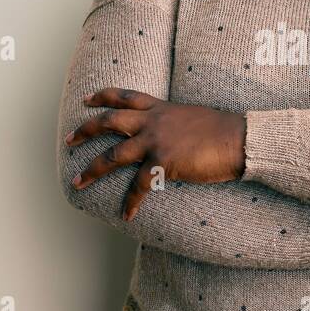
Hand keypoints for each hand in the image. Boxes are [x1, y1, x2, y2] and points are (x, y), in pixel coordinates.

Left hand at [64, 88, 246, 219]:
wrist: (241, 139)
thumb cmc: (225, 131)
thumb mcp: (194, 117)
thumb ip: (176, 122)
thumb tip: (171, 133)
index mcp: (161, 108)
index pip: (125, 96)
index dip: (102, 97)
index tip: (86, 100)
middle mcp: (153, 121)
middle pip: (109, 121)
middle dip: (85, 131)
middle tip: (69, 141)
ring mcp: (156, 142)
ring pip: (113, 155)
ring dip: (92, 170)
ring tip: (78, 182)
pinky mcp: (164, 163)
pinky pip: (139, 185)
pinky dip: (131, 201)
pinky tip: (126, 214)